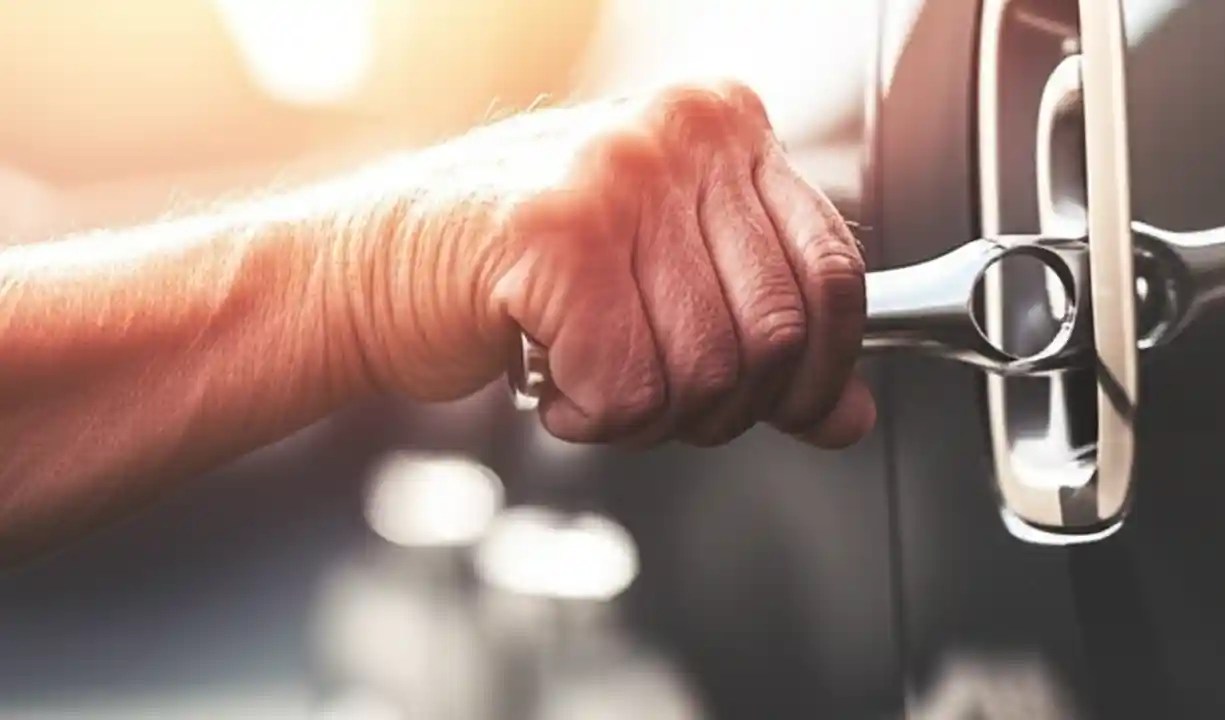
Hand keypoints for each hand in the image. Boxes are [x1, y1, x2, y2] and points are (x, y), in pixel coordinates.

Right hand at [370, 82, 874, 447]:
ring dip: (653, 416)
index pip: (832, 267)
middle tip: (666, 403)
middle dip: (728, 405)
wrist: (377, 266)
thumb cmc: (521, 272)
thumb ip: (762, 337)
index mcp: (722, 126)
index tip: (801, 406)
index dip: (823, 364)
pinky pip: (628, 387)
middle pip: (774, 330)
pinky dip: (597, 420)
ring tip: (600, 383)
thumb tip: (845, 414)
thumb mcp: (666, 284)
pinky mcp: (554, 234)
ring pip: (706, 369)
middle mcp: (678, 133)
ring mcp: (615, 175)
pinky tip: (559, 385)